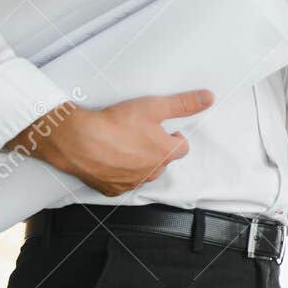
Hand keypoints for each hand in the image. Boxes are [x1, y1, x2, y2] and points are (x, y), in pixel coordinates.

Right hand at [3, 89, 214, 196]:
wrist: (78, 140)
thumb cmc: (116, 123)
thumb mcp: (154, 106)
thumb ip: (183, 103)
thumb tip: (208, 98)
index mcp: (165, 154)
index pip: (182, 147)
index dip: (172, 136)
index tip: (161, 128)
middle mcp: (151, 172)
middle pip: (162, 161)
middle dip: (155, 149)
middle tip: (139, 133)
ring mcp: (132, 183)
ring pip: (143, 173)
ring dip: (138, 161)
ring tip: (123, 143)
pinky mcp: (112, 189)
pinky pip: (121, 182)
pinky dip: (118, 172)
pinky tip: (109, 157)